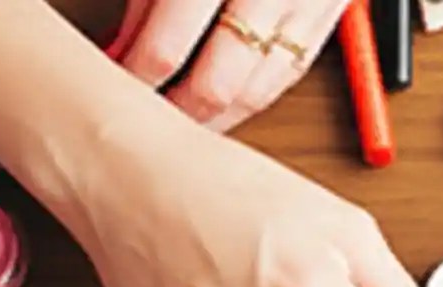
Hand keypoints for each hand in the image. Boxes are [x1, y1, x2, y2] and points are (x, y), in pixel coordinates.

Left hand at [108, 0, 347, 131]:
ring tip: (181, 118)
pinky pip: (289, 75)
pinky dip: (255, 96)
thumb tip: (121, 47)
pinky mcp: (328, 14)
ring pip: (257, 92)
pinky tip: (228, 101)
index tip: (114, 88)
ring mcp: (303, 4)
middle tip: (144, 118)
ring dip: (215, 117)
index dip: (135, 79)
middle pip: (216, 85)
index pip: (165, 48)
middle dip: (175, 112)